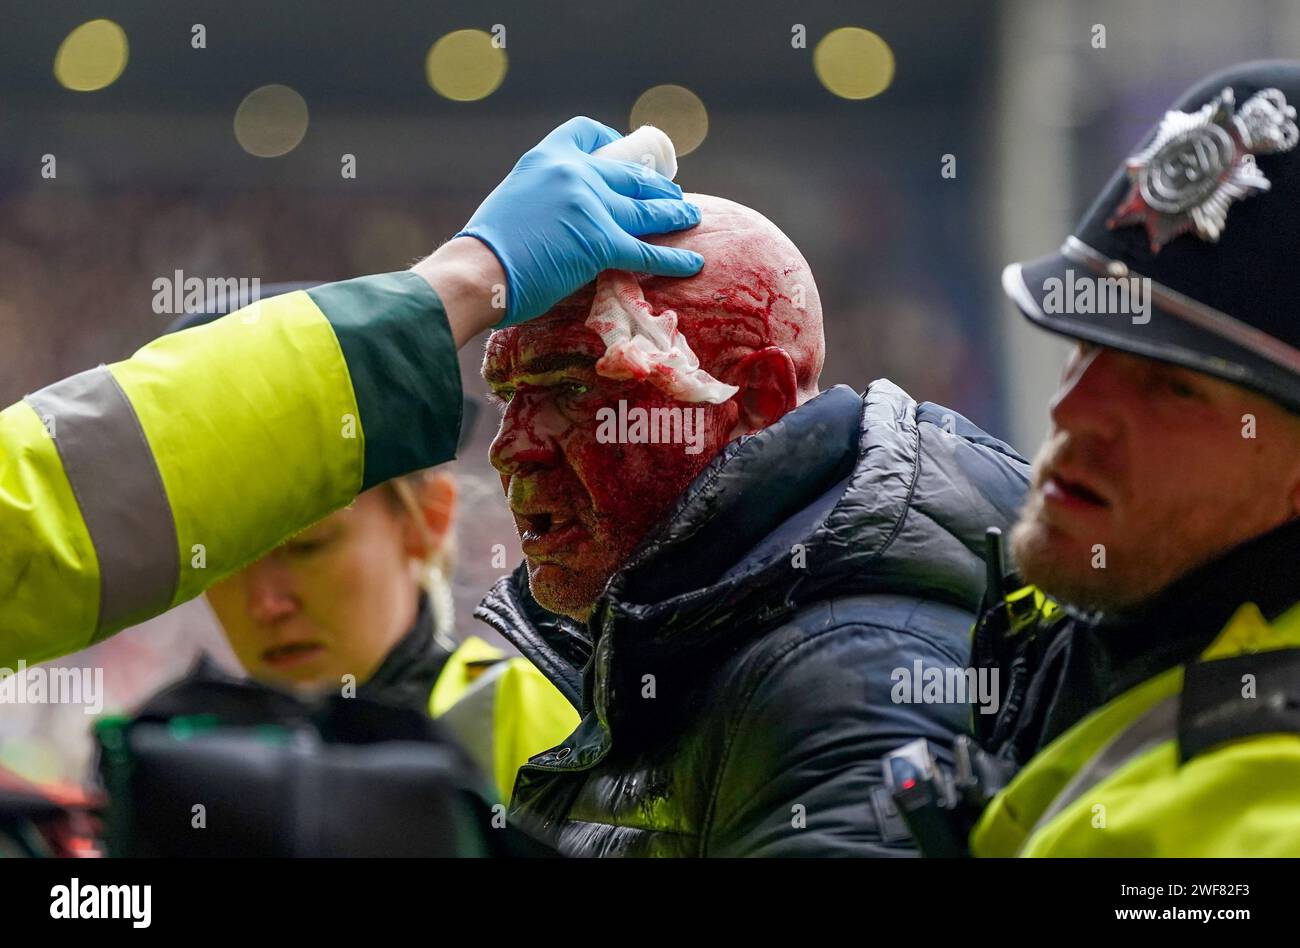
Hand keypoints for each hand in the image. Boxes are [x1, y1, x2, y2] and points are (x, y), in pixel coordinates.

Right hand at [454, 116, 704, 326]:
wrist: (475, 271)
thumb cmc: (482, 250)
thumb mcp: (511, 202)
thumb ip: (540, 198)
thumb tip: (557, 218)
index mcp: (546, 157)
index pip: (587, 132)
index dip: (612, 140)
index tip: (624, 153)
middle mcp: (574, 173)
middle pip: (629, 173)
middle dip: (655, 183)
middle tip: (670, 192)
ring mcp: (590, 206)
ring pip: (646, 207)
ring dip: (674, 211)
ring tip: (691, 214)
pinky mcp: (601, 242)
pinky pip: (647, 250)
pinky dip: (674, 258)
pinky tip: (694, 261)